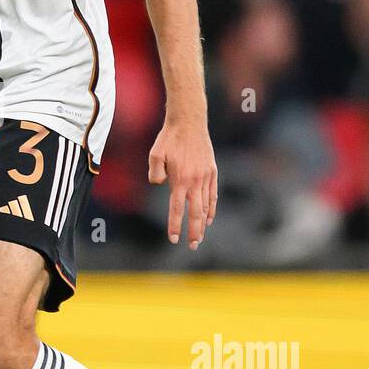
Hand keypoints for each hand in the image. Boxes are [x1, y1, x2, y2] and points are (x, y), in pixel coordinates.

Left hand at [148, 115, 217, 248]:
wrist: (189, 122)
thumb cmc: (168, 138)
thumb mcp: (155, 154)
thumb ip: (155, 173)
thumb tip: (160, 185)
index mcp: (180, 179)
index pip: (177, 209)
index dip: (176, 225)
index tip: (174, 239)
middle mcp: (195, 181)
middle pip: (196, 213)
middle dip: (194, 232)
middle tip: (192, 246)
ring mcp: (206, 176)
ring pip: (206, 206)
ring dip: (203, 223)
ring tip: (200, 237)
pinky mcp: (212, 171)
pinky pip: (213, 194)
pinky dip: (212, 208)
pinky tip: (209, 218)